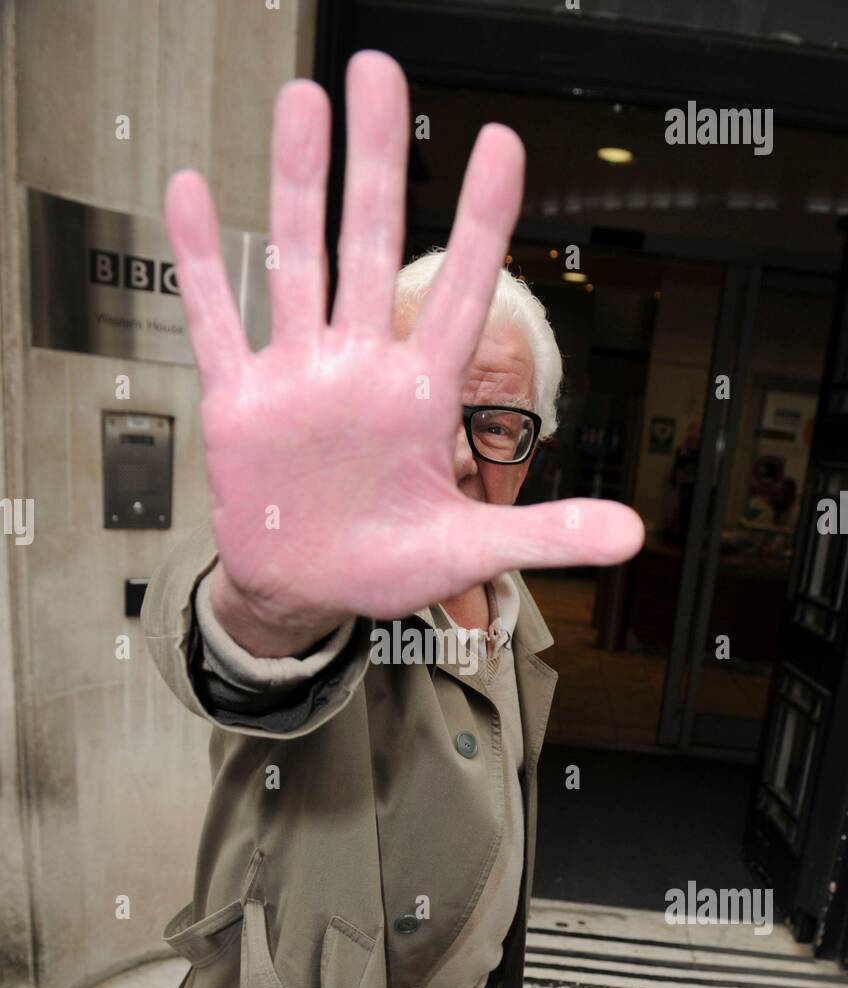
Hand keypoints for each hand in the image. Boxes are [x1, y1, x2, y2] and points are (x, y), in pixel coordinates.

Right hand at [164, 50, 644, 656]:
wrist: (304, 589)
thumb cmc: (384, 564)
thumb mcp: (468, 549)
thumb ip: (545, 531)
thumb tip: (633, 535)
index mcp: (421, 395)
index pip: (462, 293)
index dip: (484, 221)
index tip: (502, 144)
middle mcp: (361, 367)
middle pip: (372, 247)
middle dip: (377, 162)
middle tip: (377, 71)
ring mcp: (298, 375)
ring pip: (300, 263)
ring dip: (298, 184)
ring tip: (301, 101)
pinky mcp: (240, 399)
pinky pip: (216, 321)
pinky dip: (201, 262)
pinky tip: (192, 192)